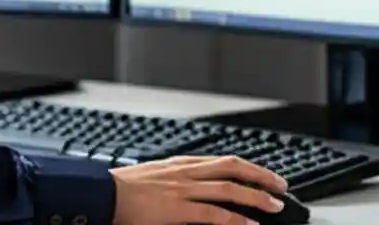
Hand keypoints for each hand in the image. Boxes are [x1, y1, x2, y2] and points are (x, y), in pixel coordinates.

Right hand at [111, 155, 288, 224]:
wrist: (98, 195)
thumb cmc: (117, 191)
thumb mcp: (149, 180)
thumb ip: (171, 183)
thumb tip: (188, 193)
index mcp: (177, 165)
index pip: (219, 160)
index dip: (245, 167)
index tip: (260, 174)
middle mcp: (184, 172)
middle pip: (231, 166)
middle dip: (260, 175)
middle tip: (280, 185)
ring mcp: (182, 189)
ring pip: (230, 188)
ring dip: (257, 196)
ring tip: (275, 205)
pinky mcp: (177, 209)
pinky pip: (215, 214)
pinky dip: (237, 219)